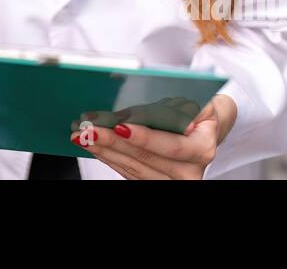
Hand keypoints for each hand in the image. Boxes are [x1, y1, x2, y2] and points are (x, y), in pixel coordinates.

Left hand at [70, 94, 235, 179]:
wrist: (204, 132)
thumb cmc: (197, 113)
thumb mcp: (194, 104)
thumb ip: (177, 108)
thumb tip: (144, 112)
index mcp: (202, 149)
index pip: (171, 146)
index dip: (145, 137)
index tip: (120, 126)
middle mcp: (187, 172)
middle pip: (145, 158)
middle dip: (113, 142)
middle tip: (89, 129)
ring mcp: (170, 181)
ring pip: (131, 167)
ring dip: (104, 150)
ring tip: (82, 135)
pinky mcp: (154, 182)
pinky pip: (127, 172)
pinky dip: (108, 157)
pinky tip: (93, 145)